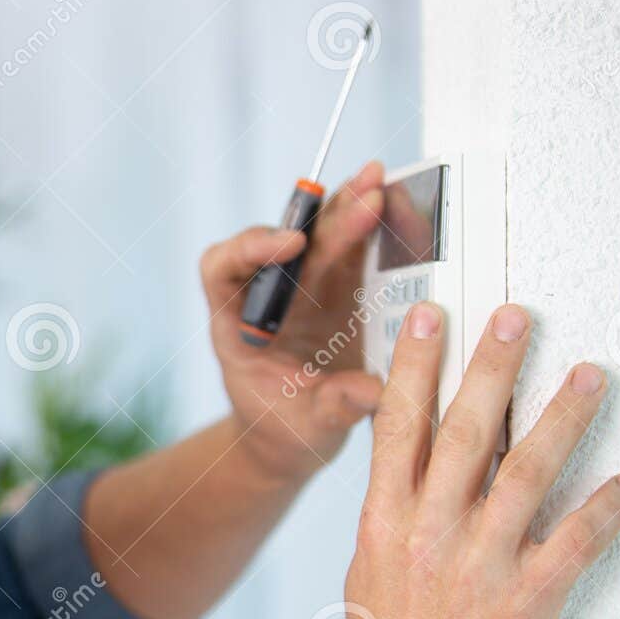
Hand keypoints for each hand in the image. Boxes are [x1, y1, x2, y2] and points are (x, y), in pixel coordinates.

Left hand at [202, 161, 386, 479]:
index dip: (250, 249)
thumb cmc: (283, 431)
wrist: (289, 438)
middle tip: (364, 195)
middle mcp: (267, 299)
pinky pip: (352, 251)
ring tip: (379, 180)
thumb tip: (374, 390)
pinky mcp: (338, 291)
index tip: (291, 244)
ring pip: (321, 237)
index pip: (222, 270)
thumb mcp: (307, 426)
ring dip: (348, 208)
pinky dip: (372, 228)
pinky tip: (397, 207)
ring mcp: (304, 292)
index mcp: (236, 327)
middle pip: (286, 245)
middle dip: (324, 218)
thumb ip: (334, 406)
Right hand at [342, 301, 619, 618]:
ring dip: (562, 419)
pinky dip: (604, 511)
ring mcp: (475, 569)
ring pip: (525, 475)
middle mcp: (426, 536)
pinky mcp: (522, 606)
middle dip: (491, 368)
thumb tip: (411, 475)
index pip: (398, 430)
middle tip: (517, 320)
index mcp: (383, 525)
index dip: (413, 369)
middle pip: (464, 434)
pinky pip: (573, 546)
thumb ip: (393, 521)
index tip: (429, 320)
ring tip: (591, 376)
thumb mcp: (369, 577)